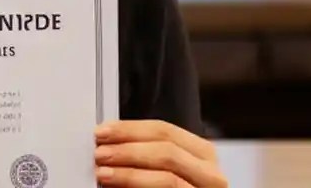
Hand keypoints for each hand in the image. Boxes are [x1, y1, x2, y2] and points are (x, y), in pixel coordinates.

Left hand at [94, 120, 225, 187]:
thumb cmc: (164, 187)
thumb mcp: (156, 170)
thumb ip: (140, 158)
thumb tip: (107, 146)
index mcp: (200, 154)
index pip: (164, 130)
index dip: (129, 129)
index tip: (102, 132)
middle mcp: (210, 172)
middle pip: (167, 149)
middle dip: (128, 149)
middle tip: (100, 153)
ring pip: (169, 177)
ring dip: (130, 174)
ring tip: (103, 173)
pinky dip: (139, 185)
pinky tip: (117, 187)